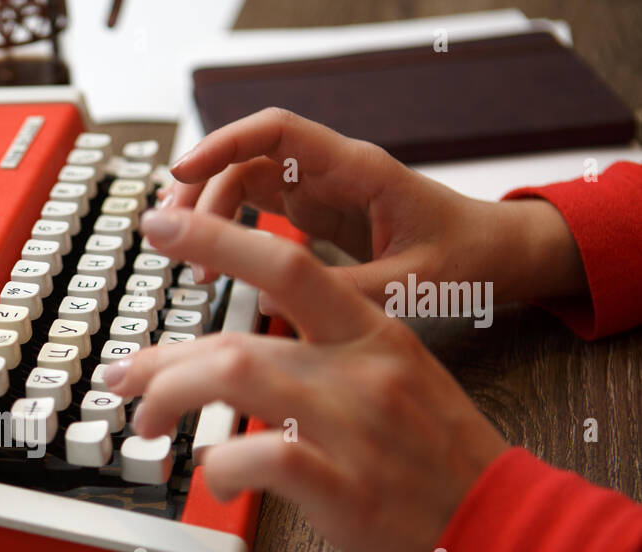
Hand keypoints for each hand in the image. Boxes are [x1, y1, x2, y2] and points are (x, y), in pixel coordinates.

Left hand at [106, 207, 509, 551]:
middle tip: (125, 378)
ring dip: (170, 399)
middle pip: (236, 334)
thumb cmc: (443, 467)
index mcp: (377, 336)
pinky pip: (259, 456)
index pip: (288, 263)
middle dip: (161, 357)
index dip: (217, 239)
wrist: (504, 534)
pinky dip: (220, 466)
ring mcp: (356, 426)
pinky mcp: (348, 487)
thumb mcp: (400, 386)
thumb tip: (242, 366)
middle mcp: (363, 370)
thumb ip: (327, 362)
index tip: (163, 228)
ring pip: (235, 376)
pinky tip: (217, 479)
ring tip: (149, 425)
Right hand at [162, 108, 585, 307]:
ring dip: (209, 211)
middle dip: (202, 191)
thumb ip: (346, 292)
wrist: (494, 256)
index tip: (182, 173)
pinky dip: (228, 228)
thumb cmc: (466, 259)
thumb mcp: (414, 285)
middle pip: (247, 160)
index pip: (278, 134)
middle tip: (172, 237)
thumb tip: (274, 301)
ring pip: (245, 182)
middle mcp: (332, 173)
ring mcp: (320, 191)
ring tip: (186, 254)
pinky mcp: (315, 215)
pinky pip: (257, 209)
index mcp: (360, 172)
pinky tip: (212, 258)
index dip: (224, 145)